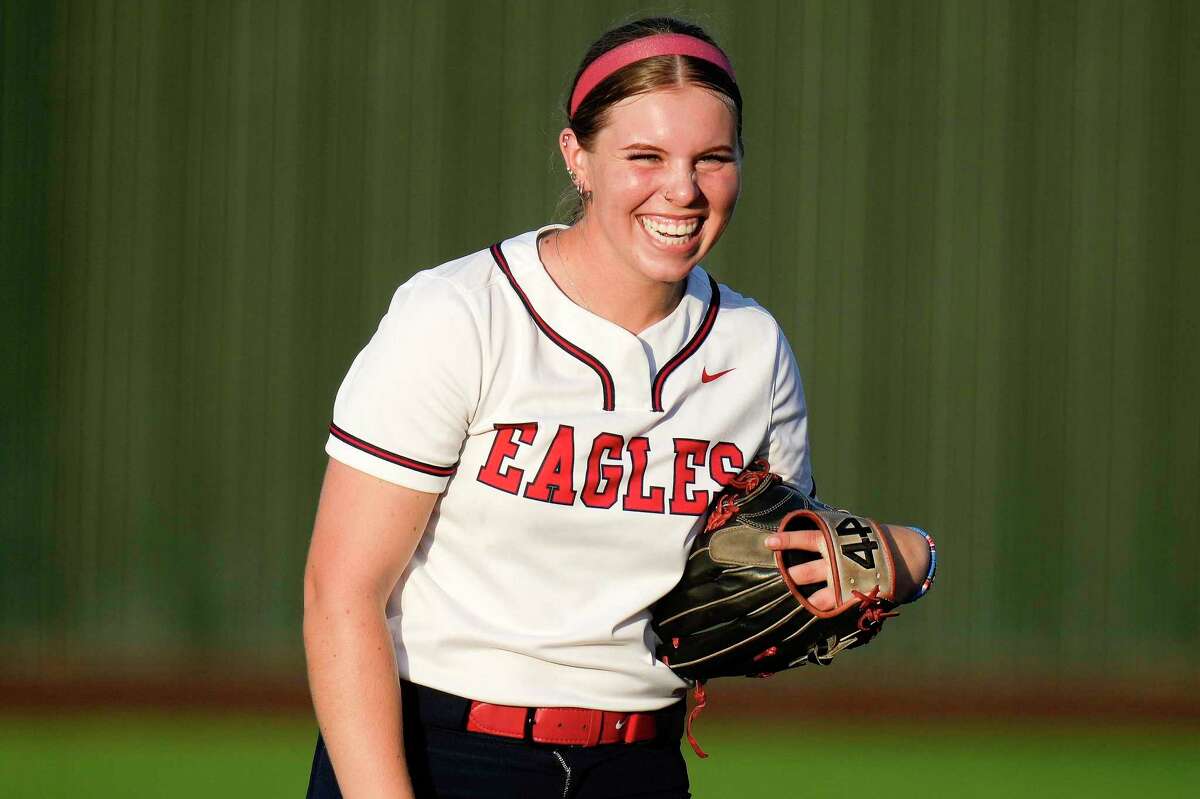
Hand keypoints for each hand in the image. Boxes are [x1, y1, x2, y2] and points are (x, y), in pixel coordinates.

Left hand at [765, 523, 931, 606]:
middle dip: (791, 576)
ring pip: (816, 596)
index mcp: (834, 542)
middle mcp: (836, 562)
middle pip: (805, 572)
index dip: (786, 540)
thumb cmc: (872, 540)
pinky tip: (816, 611)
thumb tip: (802, 525)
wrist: (906, 557)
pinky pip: (833, 609)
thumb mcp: (850, 529)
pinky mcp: (854, 599)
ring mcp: (845, 583)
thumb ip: (828, 532)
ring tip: (797, 598)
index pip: (805, 539)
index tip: (768, 542)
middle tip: (785, 576)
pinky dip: (823, 610)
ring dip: (804, 598)